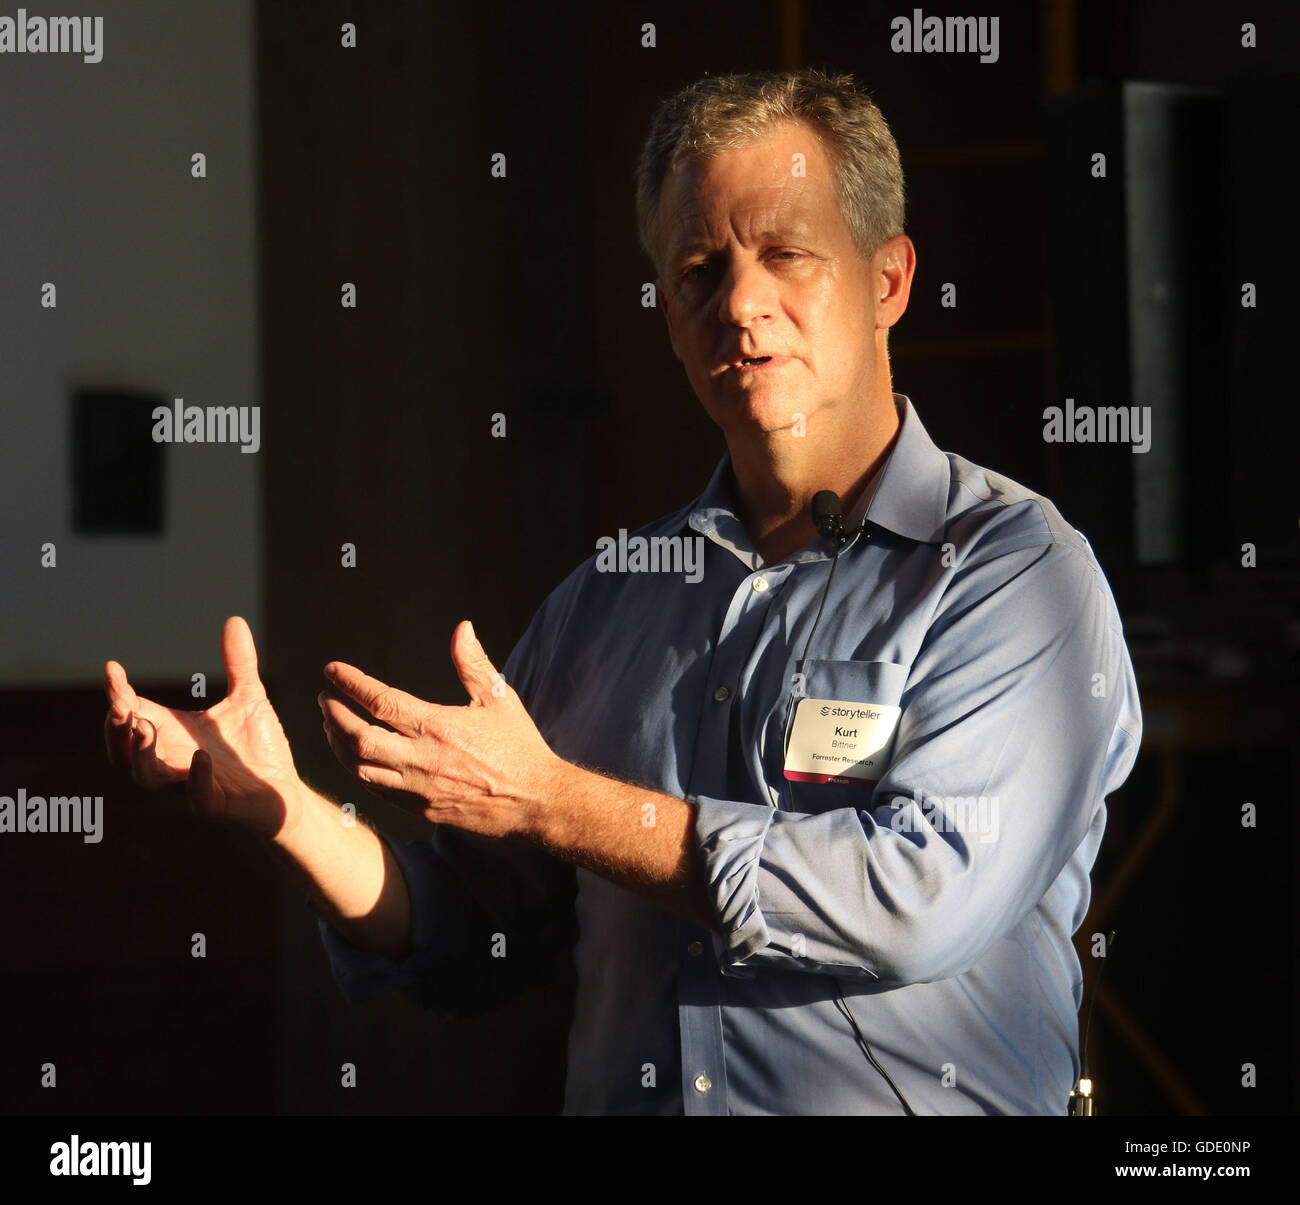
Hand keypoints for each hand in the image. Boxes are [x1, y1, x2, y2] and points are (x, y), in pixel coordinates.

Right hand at [103, 616, 303, 837]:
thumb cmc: (258, 748)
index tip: (112, 669)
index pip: (134, 714)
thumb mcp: (249, 698)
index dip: (118, 695)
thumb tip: (234, 619)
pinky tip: (201, 759)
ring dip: (141, 754)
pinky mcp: (218, 805)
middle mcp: (174, 761)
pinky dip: (195, 780)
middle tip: (120, 707)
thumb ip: (239, 663)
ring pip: (147, 777)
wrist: (286, 790)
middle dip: (116, 731)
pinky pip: (198, 799)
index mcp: (174, 735)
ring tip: (145, 728)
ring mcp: (192, 784)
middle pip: (123, 752)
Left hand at [319, 620, 561, 838]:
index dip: (352, 684)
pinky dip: (359, 770)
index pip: (382, 702)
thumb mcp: (499, 698)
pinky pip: (377, 790)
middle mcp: (423, 760)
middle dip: (335, 716)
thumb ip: (473, 663)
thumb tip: (462, 628)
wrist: (535, 801)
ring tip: (331, 725)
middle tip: (325, 699)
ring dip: (339, 745)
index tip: (333, 671)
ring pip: (360, 769)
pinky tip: (355, 756)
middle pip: (359, 739)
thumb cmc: (518, 746)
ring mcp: (419, 789)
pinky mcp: (421, 809)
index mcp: (440, 727)